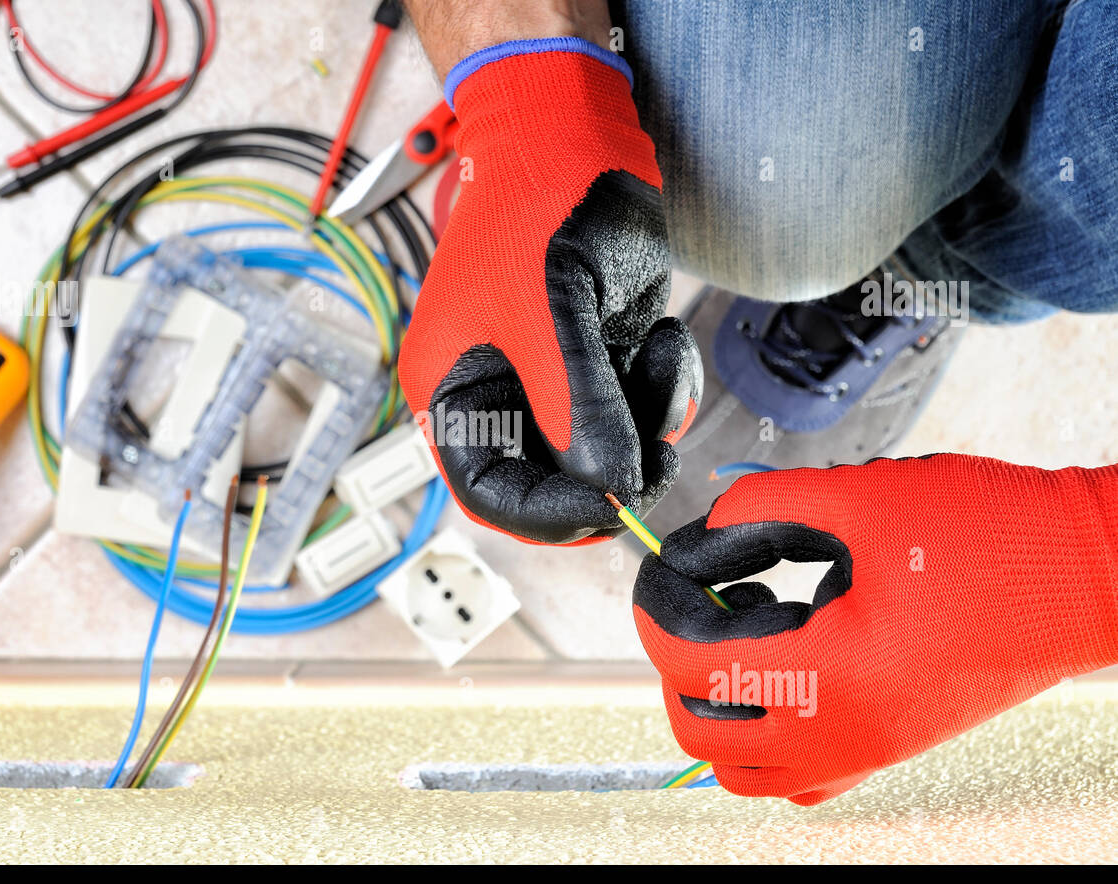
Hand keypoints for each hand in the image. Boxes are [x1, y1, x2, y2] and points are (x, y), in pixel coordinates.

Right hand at [399, 41, 701, 544]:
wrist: (578, 132)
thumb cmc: (537, 203)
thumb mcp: (549, 312)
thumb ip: (576, 408)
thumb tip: (609, 489)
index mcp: (457, 390)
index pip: (490, 491)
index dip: (545, 512)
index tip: (608, 504)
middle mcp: (504, 395)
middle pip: (554, 483)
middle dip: (609, 474)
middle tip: (653, 455)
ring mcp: (556, 382)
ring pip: (607, 454)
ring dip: (647, 426)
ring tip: (654, 362)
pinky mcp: (604, 364)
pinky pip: (640, 415)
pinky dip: (663, 393)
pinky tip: (659, 342)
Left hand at [632, 454, 1117, 804]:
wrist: (1089, 575)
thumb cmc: (993, 536)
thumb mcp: (860, 497)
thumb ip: (761, 506)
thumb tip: (707, 523)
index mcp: (830, 677)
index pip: (689, 661)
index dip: (660, 603)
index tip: (668, 562)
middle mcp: (840, 735)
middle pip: (698, 727)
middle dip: (679, 656)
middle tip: (709, 594)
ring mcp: (864, 753)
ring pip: (740, 768)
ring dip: (717, 701)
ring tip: (753, 626)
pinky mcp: (887, 750)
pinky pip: (794, 776)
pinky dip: (764, 734)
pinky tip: (789, 661)